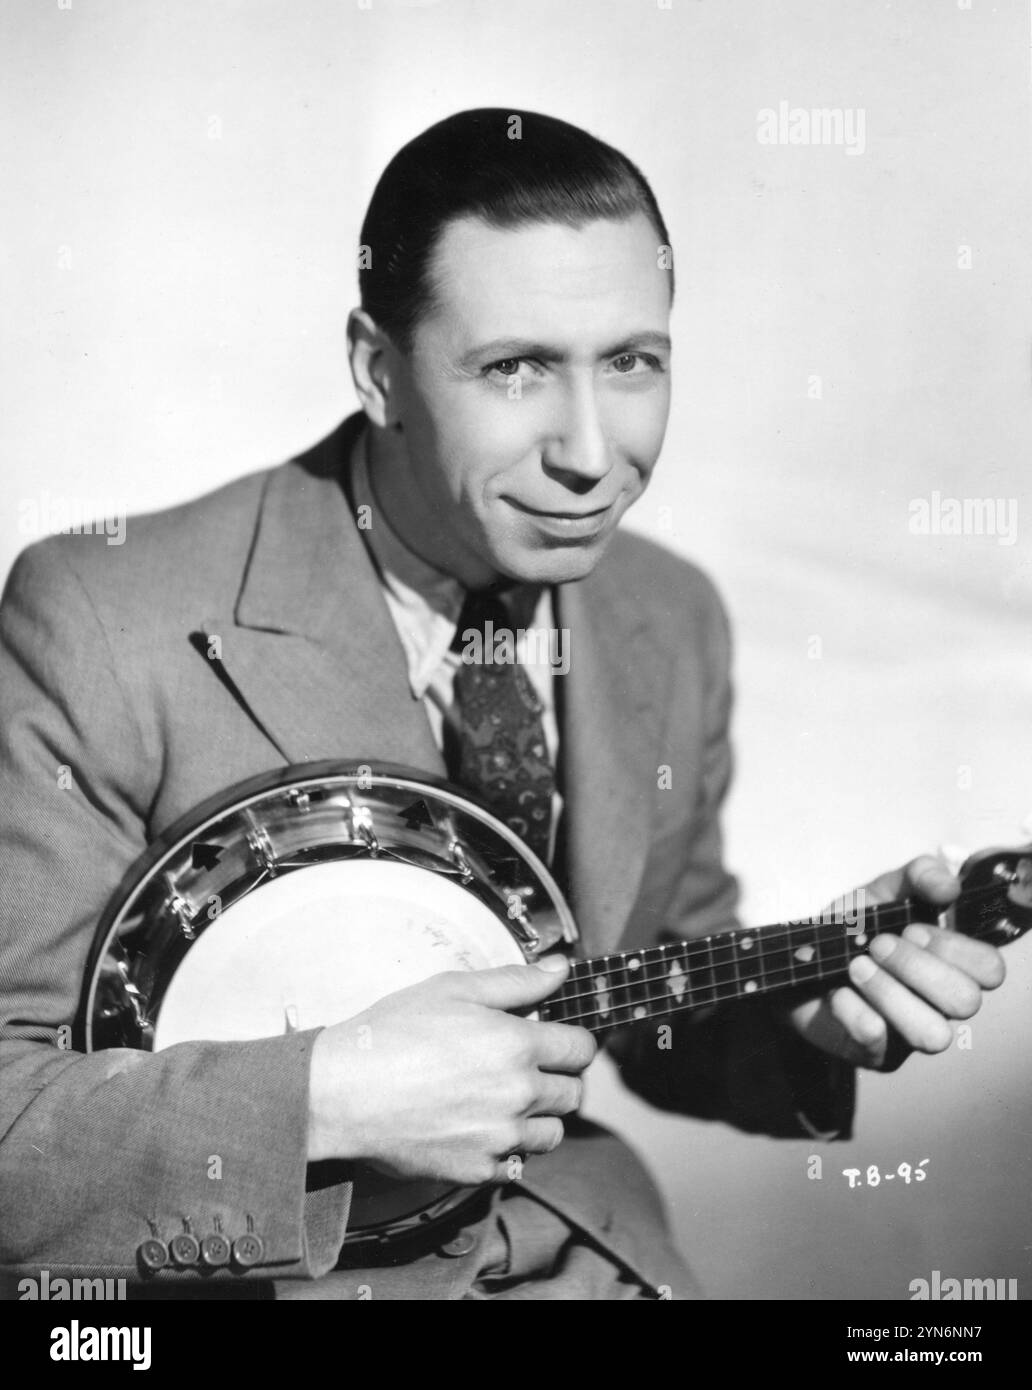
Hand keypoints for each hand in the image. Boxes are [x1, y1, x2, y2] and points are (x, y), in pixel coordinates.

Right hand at [307, 954, 594, 1182]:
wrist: (342, 1092)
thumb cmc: (391, 1033)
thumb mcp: (453, 989)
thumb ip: (516, 981)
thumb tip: (561, 970)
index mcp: (516, 1044)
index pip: (582, 1048)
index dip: (572, 1041)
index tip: (556, 1041)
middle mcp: (518, 1093)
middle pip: (574, 1093)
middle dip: (559, 1078)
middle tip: (529, 1069)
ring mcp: (500, 1137)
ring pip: (552, 1134)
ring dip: (539, 1117)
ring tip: (506, 1101)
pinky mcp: (478, 1170)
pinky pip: (517, 1164)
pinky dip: (508, 1149)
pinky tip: (482, 1127)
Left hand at [785, 854, 1005, 1069]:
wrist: (798, 960)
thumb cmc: (853, 930)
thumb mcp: (883, 891)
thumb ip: (919, 876)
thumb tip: (949, 886)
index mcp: (951, 965)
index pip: (989, 969)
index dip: (954, 948)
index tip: (911, 928)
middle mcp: (940, 1005)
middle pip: (965, 1001)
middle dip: (916, 966)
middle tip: (876, 946)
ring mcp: (911, 1035)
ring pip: (932, 1035)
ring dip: (890, 993)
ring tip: (854, 967)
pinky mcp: (876, 1055)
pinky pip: (877, 1041)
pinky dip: (853, 1010)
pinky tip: (837, 992)